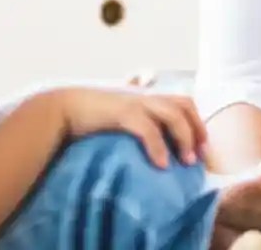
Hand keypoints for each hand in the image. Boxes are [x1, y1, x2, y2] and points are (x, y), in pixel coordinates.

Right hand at [50, 87, 206, 168]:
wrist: (59, 109)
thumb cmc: (87, 116)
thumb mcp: (117, 115)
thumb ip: (135, 120)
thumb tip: (150, 142)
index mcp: (145, 97)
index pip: (182, 101)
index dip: (196, 121)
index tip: (202, 145)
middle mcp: (144, 96)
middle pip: (184, 104)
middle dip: (197, 129)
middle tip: (200, 155)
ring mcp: (133, 102)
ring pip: (172, 113)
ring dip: (184, 138)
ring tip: (187, 161)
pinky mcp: (120, 112)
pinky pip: (147, 128)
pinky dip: (158, 147)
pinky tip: (162, 165)